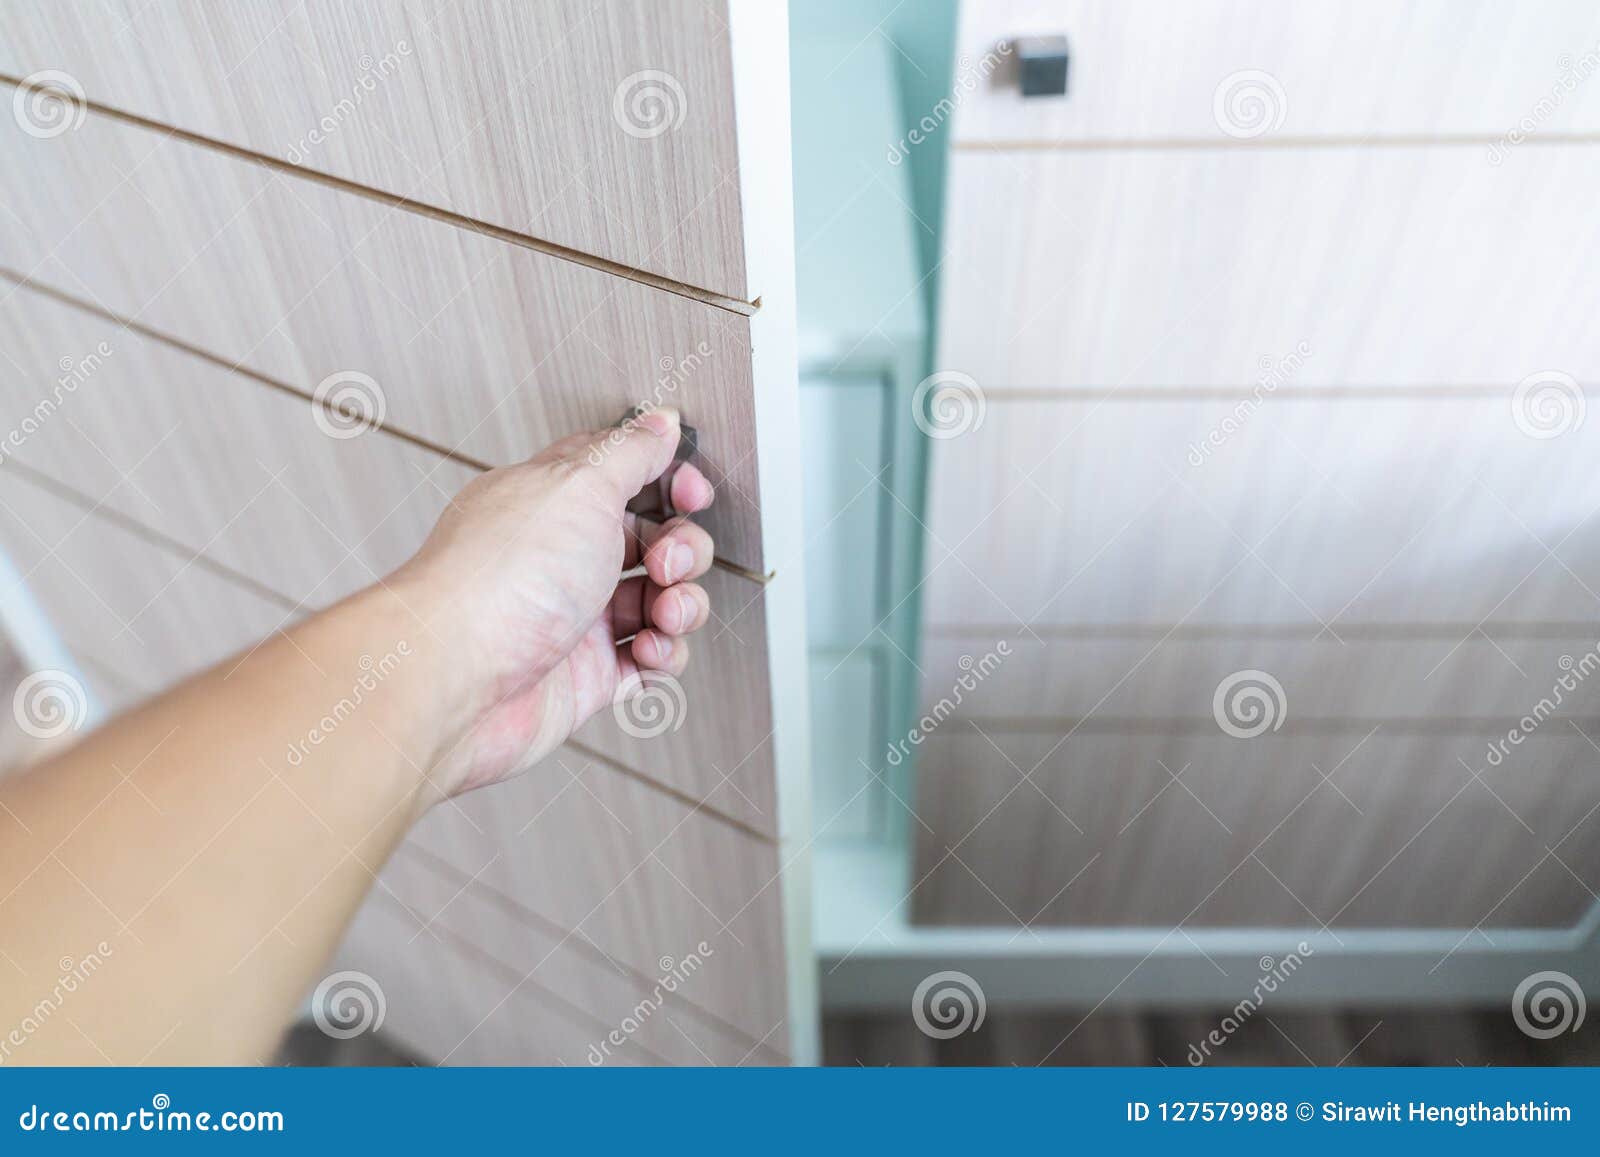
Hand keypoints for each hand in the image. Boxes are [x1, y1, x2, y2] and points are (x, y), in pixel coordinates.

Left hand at [395, 409, 714, 795]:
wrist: (455, 678)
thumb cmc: (498, 581)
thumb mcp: (578, 486)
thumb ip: (628, 452)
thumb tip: (660, 422)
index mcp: (555, 503)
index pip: (624, 476)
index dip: (668, 482)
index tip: (689, 493)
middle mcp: (563, 558)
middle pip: (654, 543)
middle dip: (682, 551)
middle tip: (667, 563)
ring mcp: (575, 618)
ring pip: (659, 603)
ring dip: (680, 607)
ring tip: (662, 616)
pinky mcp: (585, 674)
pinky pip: (648, 661)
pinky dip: (663, 655)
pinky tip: (647, 651)